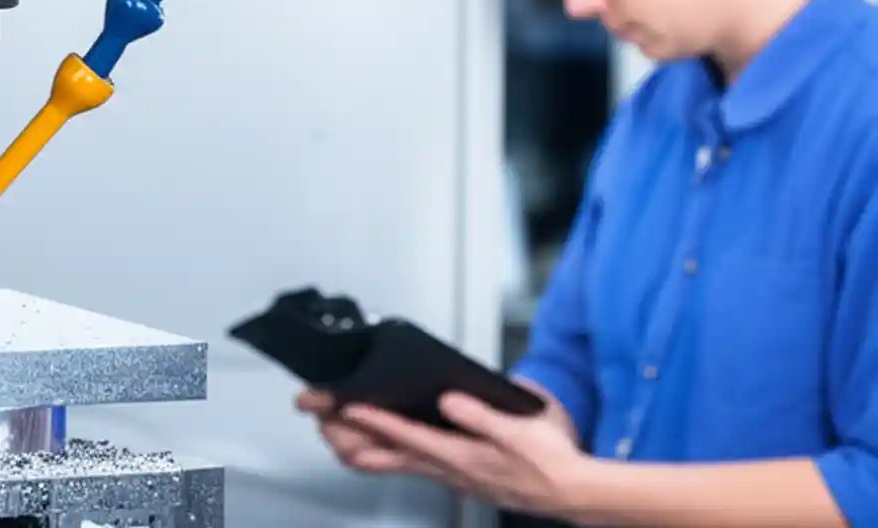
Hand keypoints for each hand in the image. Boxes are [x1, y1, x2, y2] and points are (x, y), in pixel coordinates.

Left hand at [296, 384, 591, 518]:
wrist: (570, 491)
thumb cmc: (549, 460)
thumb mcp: (520, 429)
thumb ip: (481, 414)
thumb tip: (449, 397)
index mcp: (458, 453)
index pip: (403, 433)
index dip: (370, 418)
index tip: (343, 405)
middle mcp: (444, 467)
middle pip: (381, 455)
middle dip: (345, 437)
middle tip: (319, 416)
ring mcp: (446, 473)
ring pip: (388, 462)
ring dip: (357, 445)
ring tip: (332, 427)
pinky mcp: (453, 474)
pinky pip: (405, 464)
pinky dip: (381, 451)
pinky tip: (377, 440)